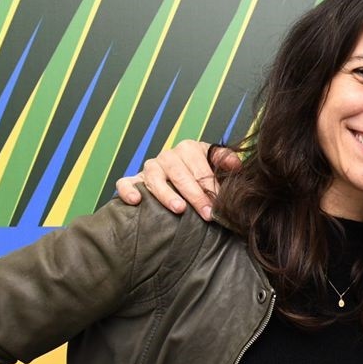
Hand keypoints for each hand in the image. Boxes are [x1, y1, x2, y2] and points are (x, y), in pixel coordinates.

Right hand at [114, 140, 234, 218]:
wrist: (180, 177)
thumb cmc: (201, 173)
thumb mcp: (215, 163)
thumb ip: (225, 161)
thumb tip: (236, 165)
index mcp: (189, 149)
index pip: (201, 169)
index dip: (211, 187)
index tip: (220, 205)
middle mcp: (168, 156)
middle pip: (180, 175)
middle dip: (195, 195)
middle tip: (207, 214)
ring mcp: (150, 167)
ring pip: (155, 178)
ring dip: (167, 194)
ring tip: (179, 209)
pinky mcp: (134, 179)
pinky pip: (125, 182)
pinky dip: (128, 190)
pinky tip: (136, 201)